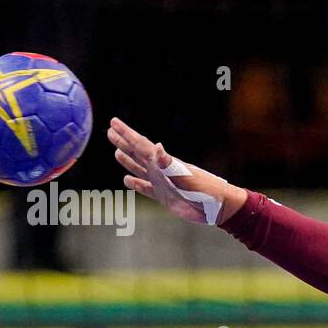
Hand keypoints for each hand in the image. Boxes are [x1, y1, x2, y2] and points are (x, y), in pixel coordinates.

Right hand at [107, 117, 246, 225]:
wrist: (218, 206)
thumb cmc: (205, 190)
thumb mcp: (185, 176)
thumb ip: (169, 163)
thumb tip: (156, 146)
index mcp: (164, 162)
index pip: (141, 144)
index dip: (126, 133)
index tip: (113, 121)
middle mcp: (161, 170)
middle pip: (137, 153)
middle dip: (123, 142)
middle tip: (110, 131)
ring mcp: (162, 182)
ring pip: (139, 169)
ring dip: (127, 160)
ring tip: (117, 152)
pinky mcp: (164, 196)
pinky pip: (145, 188)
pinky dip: (136, 184)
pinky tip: (127, 180)